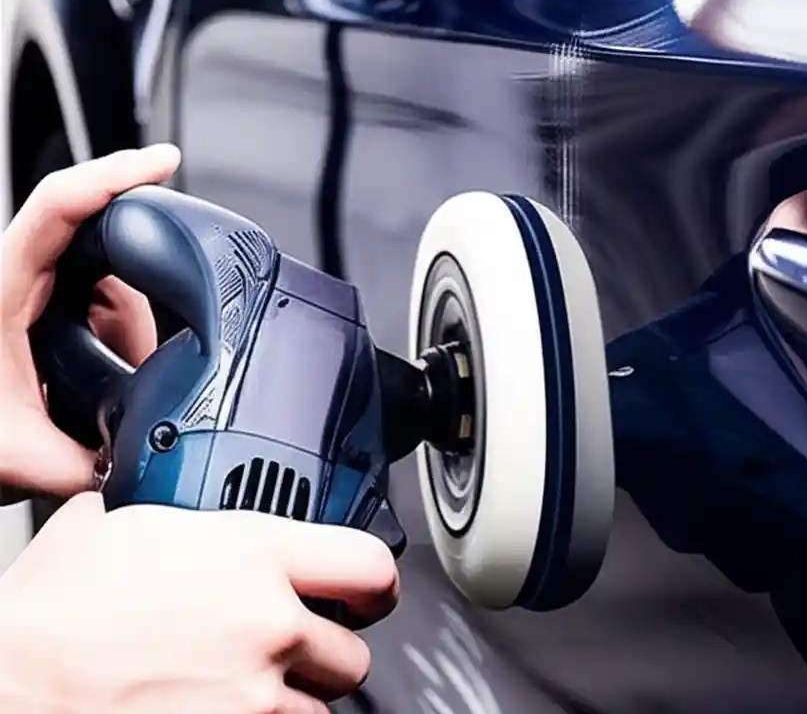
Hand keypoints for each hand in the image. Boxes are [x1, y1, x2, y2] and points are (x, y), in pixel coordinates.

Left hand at [0, 145, 174, 498]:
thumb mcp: (15, 459)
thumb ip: (85, 466)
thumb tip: (141, 468)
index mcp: (0, 290)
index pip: (58, 206)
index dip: (114, 175)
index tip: (163, 162)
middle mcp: (12, 279)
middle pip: (103, 238)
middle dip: (153, 271)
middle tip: (183, 301)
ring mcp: (27, 293)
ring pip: (106, 275)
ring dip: (136, 315)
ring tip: (140, 367)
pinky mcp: (37, 312)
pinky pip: (97, 300)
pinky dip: (122, 329)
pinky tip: (124, 367)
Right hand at [0, 492, 399, 711]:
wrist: (6, 683)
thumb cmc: (45, 616)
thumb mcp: (109, 529)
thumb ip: (165, 516)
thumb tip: (157, 506)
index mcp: (251, 555)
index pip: (370, 566)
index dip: (376, 585)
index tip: (367, 595)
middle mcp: (267, 625)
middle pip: (352, 653)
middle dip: (323, 656)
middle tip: (285, 651)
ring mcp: (254, 695)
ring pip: (318, 708)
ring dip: (290, 701)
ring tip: (238, 687)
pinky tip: (219, 710)